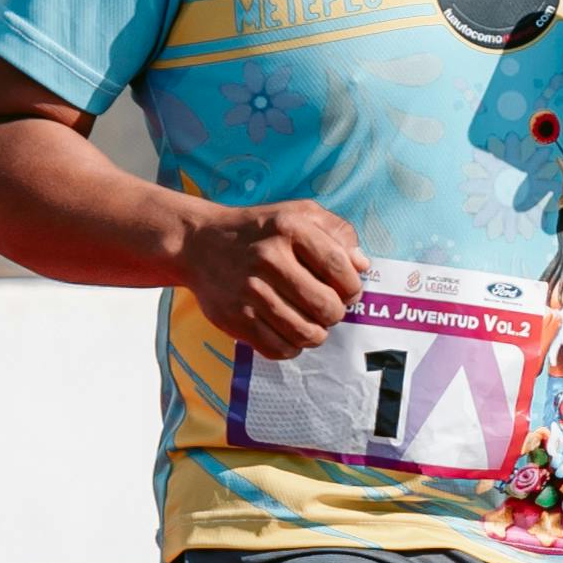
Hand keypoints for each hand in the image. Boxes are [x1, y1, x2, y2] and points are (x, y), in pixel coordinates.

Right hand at [180, 195, 366, 360]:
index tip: (348, 291)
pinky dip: (291, 347)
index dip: (353, 287)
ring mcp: (250, 290)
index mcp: (290, 228)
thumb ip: (338, 232)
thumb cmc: (262, 231)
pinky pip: (279, 348)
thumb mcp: (300, 214)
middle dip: (336, 314)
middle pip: (327, 307)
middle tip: (327, 308)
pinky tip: (288, 332)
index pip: (341, 268)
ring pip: (307, 333)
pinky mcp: (236, 317)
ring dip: (316, 333)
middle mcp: (269, 258)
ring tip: (310, 322)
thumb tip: (363, 266)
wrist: (200, 244)